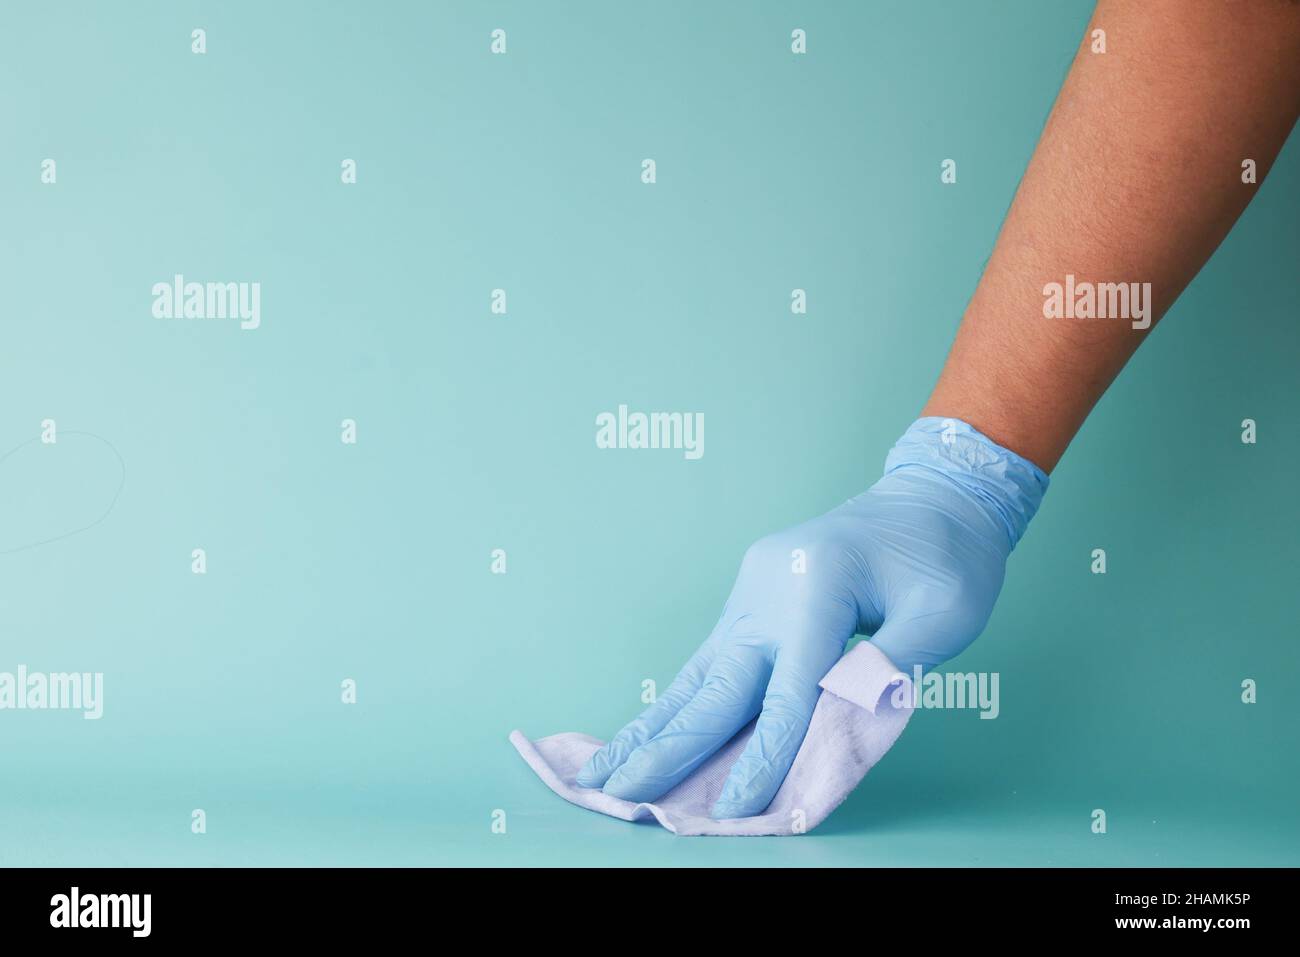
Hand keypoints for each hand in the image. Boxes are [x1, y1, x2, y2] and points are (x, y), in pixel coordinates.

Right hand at [576, 417, 1046, 818]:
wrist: (933, 496)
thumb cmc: (949, 555)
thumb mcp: (943, 614)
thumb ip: (890, 670)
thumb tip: (833, 726)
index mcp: (815, 585)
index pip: (786, 694)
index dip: (761, 759)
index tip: (732, 812)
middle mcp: (768, 588)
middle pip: (718, 685)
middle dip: (669, 749)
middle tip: (619, 793)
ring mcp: (752, 592)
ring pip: (698, 674)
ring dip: (653, 727)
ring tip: (605, 768)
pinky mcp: (751, 602)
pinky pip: (713, 663)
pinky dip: (680, 705)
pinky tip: (647, 735)